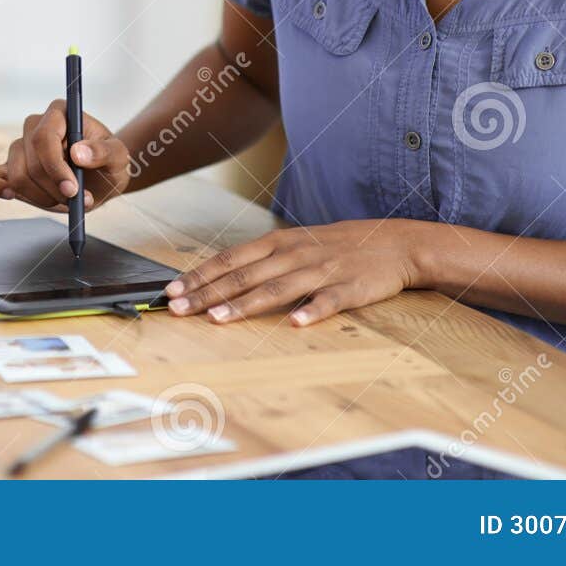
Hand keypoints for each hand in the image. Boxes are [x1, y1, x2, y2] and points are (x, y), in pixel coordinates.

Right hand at [0, 99, 131, 212]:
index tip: (72, 191)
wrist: (101, 178)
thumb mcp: (119, 157)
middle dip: (52, 188)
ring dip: (41, 197)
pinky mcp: (10, 169)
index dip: (55, 168)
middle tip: (76, 201)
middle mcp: (35, 125)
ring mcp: (20, 147)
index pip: (44, 138)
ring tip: (64, 201)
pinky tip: (8, 194)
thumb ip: (103, 152)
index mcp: (60, 112)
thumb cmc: (110, 163)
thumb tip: (78, 152)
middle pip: (29, 162)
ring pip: (16, 176)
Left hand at [164, 221, 423, 326]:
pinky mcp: (349, 287)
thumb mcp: (295, 244)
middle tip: (179, 309)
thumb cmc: (337, 246)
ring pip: (277, 287)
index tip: (172, 291)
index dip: (200, 275)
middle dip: (208, 293)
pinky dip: (311, 310)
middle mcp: (293, 253)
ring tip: (218, 320)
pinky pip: (328, 300)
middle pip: (244, 274)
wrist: (393, 242)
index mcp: (278, 242)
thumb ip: (262, 260)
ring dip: (245, 304)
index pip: (229, 259)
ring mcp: (321, 269)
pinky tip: (295, 323)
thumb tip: (221, 277)